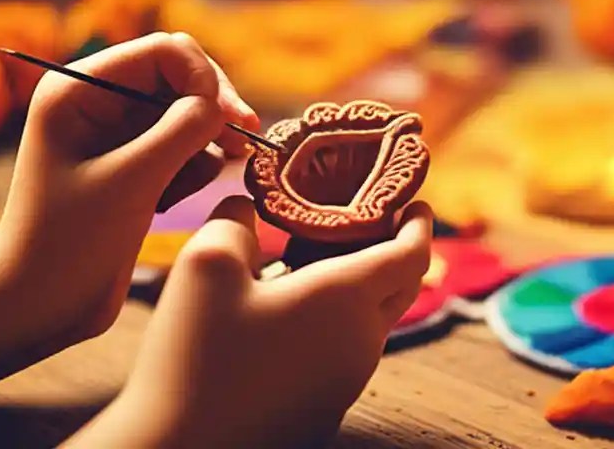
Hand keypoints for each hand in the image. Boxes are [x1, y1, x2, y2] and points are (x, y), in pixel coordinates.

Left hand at [0, 32, 259, 345]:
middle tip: (244, 145)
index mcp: (79, 90)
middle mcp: (97, 102)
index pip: (163, 52)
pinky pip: (183, 147)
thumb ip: (180, 132)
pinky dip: (193, 169)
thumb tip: (222, 104)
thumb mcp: (130, 182)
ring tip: (189, 185)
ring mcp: (115, 135)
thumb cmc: (67, 244)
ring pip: (188, 113)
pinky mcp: (133, 166)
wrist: (38, 306)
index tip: (235, 123)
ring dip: (205, 144)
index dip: (206, 78)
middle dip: (213, 109)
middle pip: (181, 76)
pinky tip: (172, 202)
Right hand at [85, 196, 432, 448]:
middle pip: (399, 289)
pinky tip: (283, 318)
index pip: (413, 254)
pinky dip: (332, 325)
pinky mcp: (323, 410)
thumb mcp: (207, 262)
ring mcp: (345, 383)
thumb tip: (248, 210)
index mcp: (348, 299)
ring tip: (311, 263)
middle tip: (371, 223)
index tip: (415, 203)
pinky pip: (342, 355)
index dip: (418, 223)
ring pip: (369, 324)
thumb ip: (237, 219)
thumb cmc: (195, 354)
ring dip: (356, 290)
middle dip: (394, 251)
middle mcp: (360, 344)